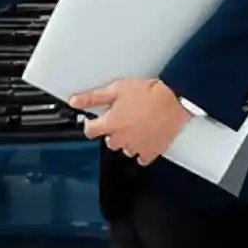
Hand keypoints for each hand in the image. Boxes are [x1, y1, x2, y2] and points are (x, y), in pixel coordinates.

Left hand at [71, 78, 191, 166]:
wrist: (172, 99)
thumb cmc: (146, 93)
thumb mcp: (114, 89)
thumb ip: (92, 98)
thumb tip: (75, 101)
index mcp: (110, 124)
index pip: (90, 131)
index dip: (91, 125)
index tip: (94, 123)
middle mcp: (121, 138)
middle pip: (109, 141)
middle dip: (112, 131)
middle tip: (122, 119)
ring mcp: (137, 147)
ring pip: (125, 149)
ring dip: (127, 140)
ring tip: (135, 126)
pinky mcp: (152, 151)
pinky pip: (142, 158)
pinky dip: (141, 151)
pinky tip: (144, 138)